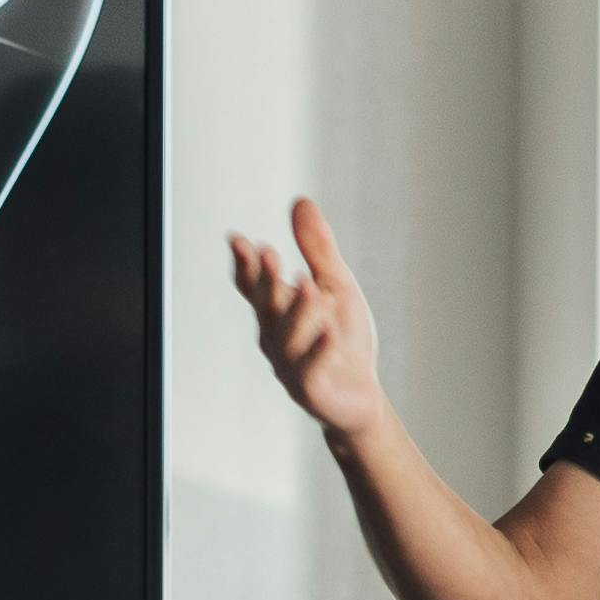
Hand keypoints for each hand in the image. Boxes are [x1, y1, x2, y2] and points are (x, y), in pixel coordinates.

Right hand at [225, 196, 392, 442]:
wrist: (361, 397)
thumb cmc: (343, 341)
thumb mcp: (335, 286)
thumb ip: (317, 249)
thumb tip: (300, 201)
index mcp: (277, 313)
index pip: (254, 286)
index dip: (245, 265)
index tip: (238, 240)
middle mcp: (275, 338)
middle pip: (266, 306)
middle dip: (265, 281)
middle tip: (268, 253)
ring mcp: (290, 366)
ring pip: (287, 336)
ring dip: (296, 310)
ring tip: (309, 285)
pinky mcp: (310, 390)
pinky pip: (311, 368)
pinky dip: (319, 350)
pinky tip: (329, 331)